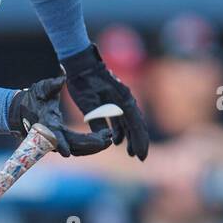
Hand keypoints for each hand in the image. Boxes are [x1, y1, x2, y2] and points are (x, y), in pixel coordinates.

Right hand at [8, 74, 113, 157]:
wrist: (26, 110)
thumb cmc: (34, 99)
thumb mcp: (41, 89)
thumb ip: (51, 85)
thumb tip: (62, 78)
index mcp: (46, 125)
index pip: (53, 137)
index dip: (59, 144)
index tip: (66, 153)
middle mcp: (52, 137)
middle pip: (72, 146)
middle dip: (89, 144)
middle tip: (107, 139)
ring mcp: (59, 142)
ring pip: (78, 149)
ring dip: (93, 147)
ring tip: (109, 139)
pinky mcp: (65, 142)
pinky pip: (80, 147)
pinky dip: (91, 145)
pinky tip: (104, 140)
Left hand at [62, 44, 148, 159]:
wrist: (81, 64)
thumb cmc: (84, 82)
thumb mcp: (89, 104)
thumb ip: (99, 121)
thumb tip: (108, 139)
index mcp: (124, 102)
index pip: (136, 126)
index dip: (140, 142)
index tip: (141, 156)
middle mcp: (126, 102)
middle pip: (136, 125)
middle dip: (138, 142)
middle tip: (139, 158)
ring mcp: (120, 100)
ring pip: (128, 123)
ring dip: (129, 137)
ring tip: (129, 152)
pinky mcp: (112, 100)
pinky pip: (119, 118)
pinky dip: (119, 129)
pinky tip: (116, 140)